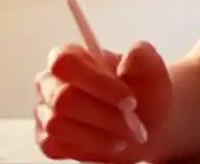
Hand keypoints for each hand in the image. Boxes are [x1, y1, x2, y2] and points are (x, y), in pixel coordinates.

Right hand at [34, 40, 172, 162]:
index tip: (129, 100)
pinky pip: (56, 147)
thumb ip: (144, 58)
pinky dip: (88, 149)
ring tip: (125, 137)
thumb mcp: (152, 73)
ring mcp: (46, 112)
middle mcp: (52, 83)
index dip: (96, 83)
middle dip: (102, 115)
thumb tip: (134, 51)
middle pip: (62, 99)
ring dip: (97, 135)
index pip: (65, 62)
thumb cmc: (145, 93)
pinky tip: (109, 143)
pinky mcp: (48, 139)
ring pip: (58, 125)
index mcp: (74, 57)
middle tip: (131, 124)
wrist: (148, 124)